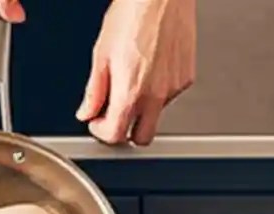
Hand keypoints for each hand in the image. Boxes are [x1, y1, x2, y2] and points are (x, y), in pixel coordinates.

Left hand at [77, 0, 195, 145]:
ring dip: (142, 108)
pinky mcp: (186, 77)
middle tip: (114, 115)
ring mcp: (174, 87)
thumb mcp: (101, 54)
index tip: (97, 121)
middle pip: (142, 138)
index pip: (116, 135)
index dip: (101, 132)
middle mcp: (155, 95)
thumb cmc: (132, 15)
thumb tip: (86, 111)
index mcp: (130, 92)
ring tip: (132, 79)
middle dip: (126, 132)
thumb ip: (94, 90)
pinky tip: (149, 69)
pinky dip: (157, 91)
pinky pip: (169, 95)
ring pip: (157, 115)